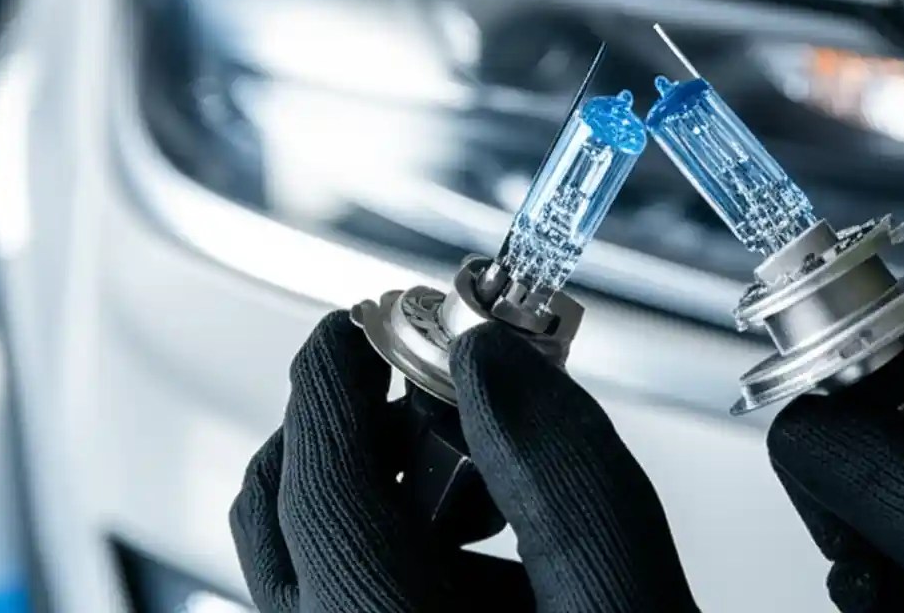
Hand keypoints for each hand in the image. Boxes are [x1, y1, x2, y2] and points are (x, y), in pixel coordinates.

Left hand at [230, 311, 700, 611]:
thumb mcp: (622, 608)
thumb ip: (562, 469)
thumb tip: (490, 355)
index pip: (317, 476)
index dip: (330, 378)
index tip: (355, 319)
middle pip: (281, 514)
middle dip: (344, 427)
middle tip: (426, 387)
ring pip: (297, 560)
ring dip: (365, 489)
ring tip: (469, 482)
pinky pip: (328, 602)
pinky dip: (375, 549)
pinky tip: (465, 558)